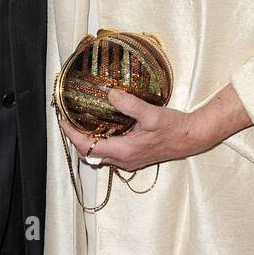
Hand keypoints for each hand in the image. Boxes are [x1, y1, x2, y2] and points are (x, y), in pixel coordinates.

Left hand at [59, 82, 251, 172]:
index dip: (71, 134)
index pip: (87, 146)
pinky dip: (100, 142)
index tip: (62, 120)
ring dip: (87, 141)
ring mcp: (128, 161)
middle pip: (89, 154)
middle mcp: (123, 160)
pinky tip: (102, 126)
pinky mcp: (133, 158)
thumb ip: (129, 104)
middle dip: (76, 138)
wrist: (191, 138)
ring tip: (80, 122)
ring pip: (99, 155)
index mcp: (123, 150)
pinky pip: (109, 153)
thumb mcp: (152, 113)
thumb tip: (110, 93)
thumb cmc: (174, 127)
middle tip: (68, 120)